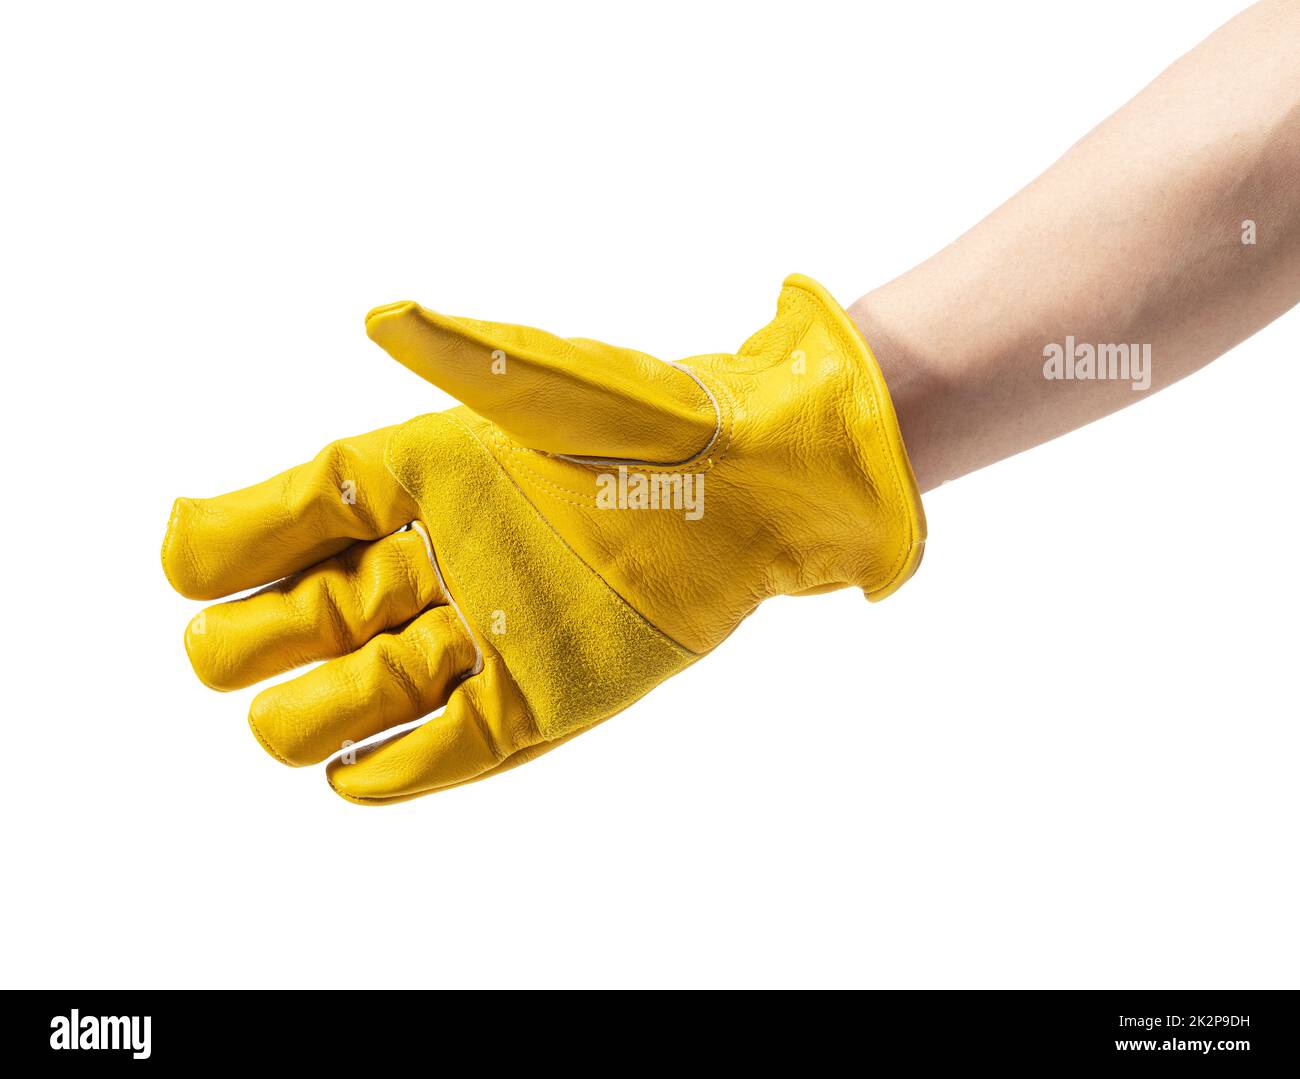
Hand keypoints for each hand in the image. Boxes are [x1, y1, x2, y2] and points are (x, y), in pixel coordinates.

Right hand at [162, 275, 924, 802]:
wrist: (758, 487)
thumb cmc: (659, 419)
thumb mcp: (560, 381)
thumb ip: (469, 353)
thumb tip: (384, 314)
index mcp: (416, 476)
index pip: (283, 515)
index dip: (224, 543)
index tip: (190, 558)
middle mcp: (434, 560)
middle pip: (294, 619)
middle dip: (242, 641)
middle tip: (236, 646)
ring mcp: (480, 635)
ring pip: (351, 695)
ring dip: (301, 716)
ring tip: (291, 719)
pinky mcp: (537, 700)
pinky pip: (443, 750)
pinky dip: (389, 771)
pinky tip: (349, 772)